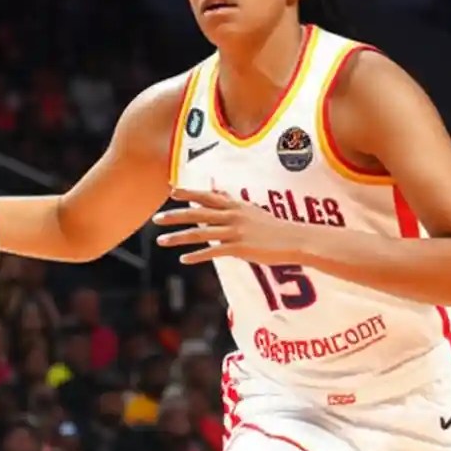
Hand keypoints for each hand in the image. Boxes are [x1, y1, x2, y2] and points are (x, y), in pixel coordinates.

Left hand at [153, 187, 304, 264]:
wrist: (295, 240)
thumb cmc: (274, 228)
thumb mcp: (253, 211)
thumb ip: (234, 206)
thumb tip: (220, 198)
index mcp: (235, 205)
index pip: (207, 196)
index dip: (188, 193)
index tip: (171, 191)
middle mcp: (232, 215)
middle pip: (197, 213)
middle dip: (174, 216)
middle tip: (156, 219)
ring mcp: (235, 231)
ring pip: (200, 233)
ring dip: (178, 237)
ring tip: (161, 241)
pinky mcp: (239, 247)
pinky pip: (213, 252)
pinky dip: (196, 256)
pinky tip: (184, 259)